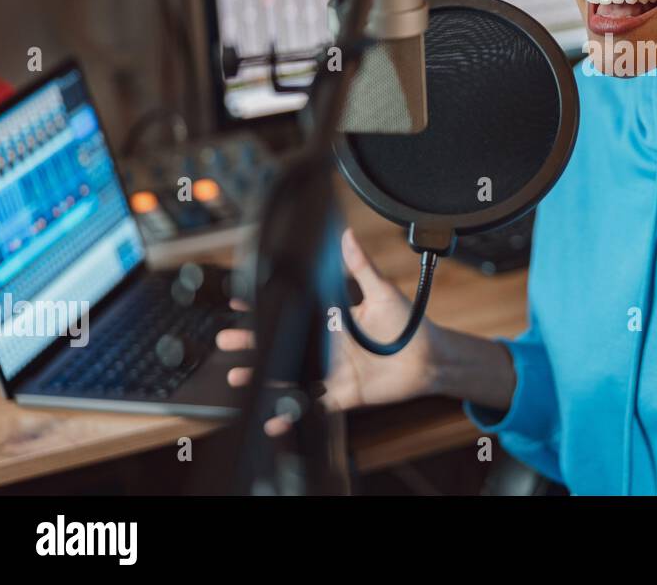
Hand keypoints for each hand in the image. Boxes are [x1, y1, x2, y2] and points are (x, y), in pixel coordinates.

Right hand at [216, 227, 441, 434]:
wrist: (429, 358)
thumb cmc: (408, 324)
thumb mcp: (382, 292)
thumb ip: (361, 266)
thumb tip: (347, 236)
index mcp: (333, 319)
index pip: (294, 310)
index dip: (268, 306)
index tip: (240, 301)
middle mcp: (328, 345)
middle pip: (284, 344)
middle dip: (253, 342)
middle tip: (227, 339)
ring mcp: (332, 371)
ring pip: (289, 375)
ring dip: (263, 376)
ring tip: (235, 376)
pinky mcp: (342, 394)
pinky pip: (312, 405)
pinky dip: (291, 414)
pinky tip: (271, 420)